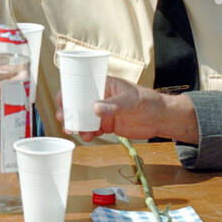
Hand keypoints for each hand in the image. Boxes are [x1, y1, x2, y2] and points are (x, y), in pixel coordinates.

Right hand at [55, 76, 197, 142]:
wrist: (161, 119)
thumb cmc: (149, 101)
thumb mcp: (131, 101)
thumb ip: (113, 105)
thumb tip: (95, 109)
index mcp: (104, 84)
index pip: (81, 85)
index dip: (67, 92)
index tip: (60, 102)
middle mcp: (100, 97)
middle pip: (78, 103)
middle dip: (68, 111)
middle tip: (63, 120)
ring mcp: (103, 111)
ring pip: (83, 118)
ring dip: (77, 125)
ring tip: (77, 132)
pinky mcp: (107, 124)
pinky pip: (92, 128)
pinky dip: (88, 133)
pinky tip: (88, 137)